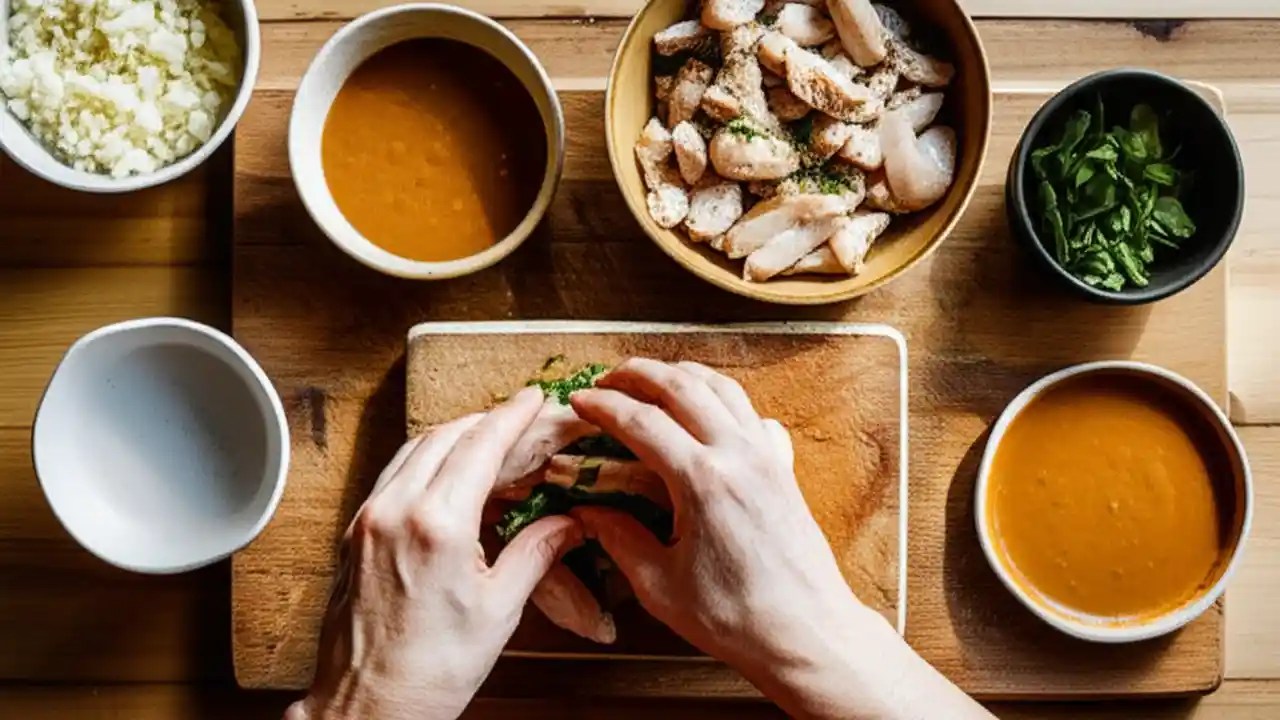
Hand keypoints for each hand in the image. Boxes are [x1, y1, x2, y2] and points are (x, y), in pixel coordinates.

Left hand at [287, 388, 581, 719]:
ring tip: (486, 438)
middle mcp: (396, 511)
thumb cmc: (430, 670)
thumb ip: (535, 553)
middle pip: (445, 437)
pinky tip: (445, 472)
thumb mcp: (499, 610)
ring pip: (413, 450)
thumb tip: (567, 524)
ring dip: (452, 435)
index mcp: (437, 525)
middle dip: (485, 420)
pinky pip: (392, 474)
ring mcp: (369, 520)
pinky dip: (423, 459)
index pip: (480, 446)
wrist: (368, 707)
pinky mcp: (354, 534)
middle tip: (518, 417)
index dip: (512, 416)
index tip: (533, 399)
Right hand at [570, 360, 989, 719]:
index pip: (641, 421)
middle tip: (608, 377)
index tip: (578, 399)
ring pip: (722, 387)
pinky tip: (708, 413)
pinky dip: (723, 399)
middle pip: (682, 385)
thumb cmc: (735, 619)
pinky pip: (752, 413)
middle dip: (638, 373)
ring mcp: (765, 456)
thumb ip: (618, 539)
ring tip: (652, 379)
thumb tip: (586, 511)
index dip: (603, 405)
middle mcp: (737, 455)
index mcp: (701, 481)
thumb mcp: (660, 586)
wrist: (807, 633)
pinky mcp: (783, 468)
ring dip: (682, 375)